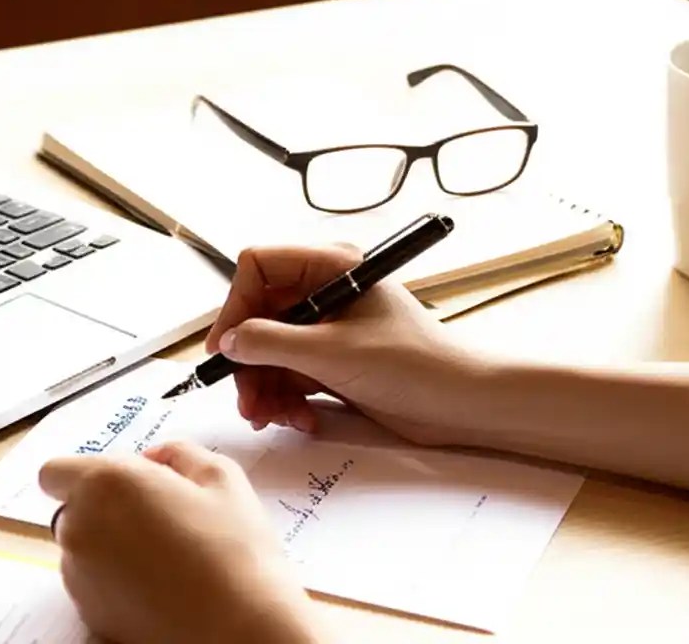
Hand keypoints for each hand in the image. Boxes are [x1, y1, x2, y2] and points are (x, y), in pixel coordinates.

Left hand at [39, 441, 324, 643]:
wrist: (239, 625)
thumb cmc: (234, 546)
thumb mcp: (220, 476)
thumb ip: (178, 453)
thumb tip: (155, 457)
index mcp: (106, 484)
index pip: (55, 472)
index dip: (87, 475)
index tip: (123, 484)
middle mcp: (80, 528)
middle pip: (73, 510)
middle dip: (104, 508)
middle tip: (158, 517)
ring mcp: (79, 577)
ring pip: (83, 548)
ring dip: (110, 545)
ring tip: (165, 556)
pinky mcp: (90, 614)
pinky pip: (94, 585)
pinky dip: (116, 581)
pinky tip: (160, 585)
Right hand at [204, 244, 479, 442]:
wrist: (462, 404)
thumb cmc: (414, 364)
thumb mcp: (333, 353)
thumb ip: (273, 344)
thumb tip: (231, 341)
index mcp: (331, 267)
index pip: (259, 268)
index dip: (236, 306)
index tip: (226, 349)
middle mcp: (327, 292)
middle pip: (259, 317)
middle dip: (249, 362)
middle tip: (247, 402)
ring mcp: (330, 329)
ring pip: (271, 352)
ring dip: (264, 388)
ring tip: (272, 418)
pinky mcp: (335, 362)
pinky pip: (291, 375)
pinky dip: (287, 399)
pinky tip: (301, 420)